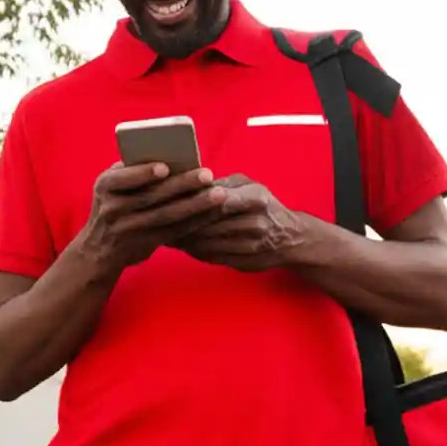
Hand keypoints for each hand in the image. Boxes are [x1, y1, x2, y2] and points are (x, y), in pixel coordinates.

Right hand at [68, 162, 226, 275]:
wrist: (99, 249)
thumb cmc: (114, 203)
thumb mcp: (112, 186)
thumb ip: (132, 171)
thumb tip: (171, 154)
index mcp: (105, 185)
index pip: (122, 178)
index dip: (143, 173)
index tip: (165, 167)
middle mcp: (113, 207)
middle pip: (152, 196)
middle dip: (182, 184)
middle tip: (207, 174)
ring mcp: (129, 228)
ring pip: (167, 215)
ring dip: (196, 204)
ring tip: (219, 194)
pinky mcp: (147, 243)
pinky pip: (175, 231)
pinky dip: (196, 221)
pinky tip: (214, 212)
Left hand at [174, 174, 308, 271]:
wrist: (291, 238)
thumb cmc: (266, 206)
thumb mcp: (250, 186)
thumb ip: (223, 184)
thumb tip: (191, 183)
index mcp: (254, 198)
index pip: (215, 199)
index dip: (190, 200)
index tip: (167, 198)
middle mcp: (253, 223)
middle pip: (206, 223)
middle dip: (179, 220)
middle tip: (155, 217)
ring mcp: (248, 246)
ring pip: (204, 242)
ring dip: (181, 238)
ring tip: (161, 231)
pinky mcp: (241, 262)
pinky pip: (210, 256)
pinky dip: (192, 250)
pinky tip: (180, 244)